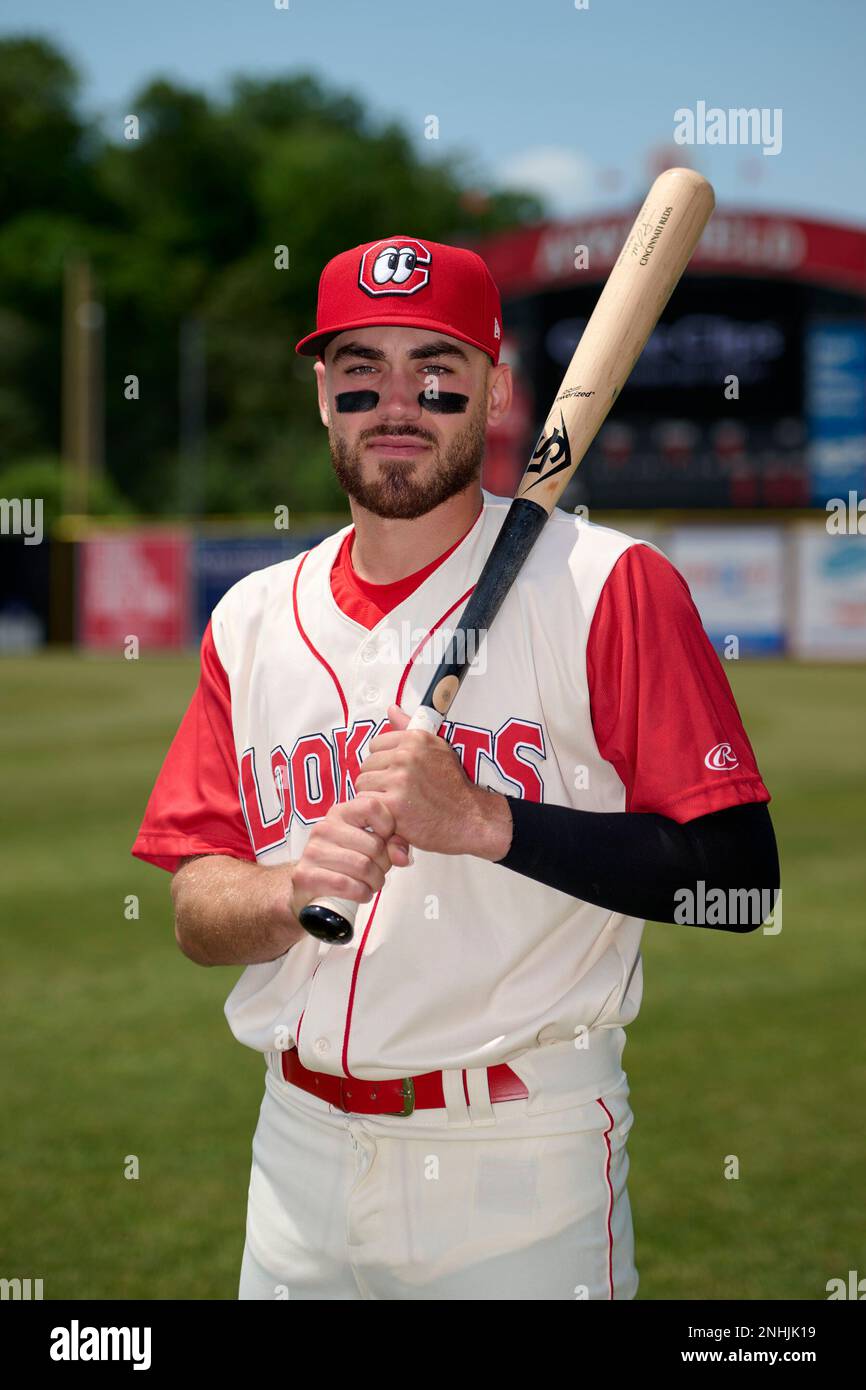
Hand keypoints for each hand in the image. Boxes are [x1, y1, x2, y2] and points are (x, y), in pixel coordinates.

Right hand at [290, 793, 410, 918]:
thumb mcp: (369, 846)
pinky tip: (360, 893)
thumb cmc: (343, 864)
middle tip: (378, 871)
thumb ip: (392, 844)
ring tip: (370, 884)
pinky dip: (360, 893)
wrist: (309, 888)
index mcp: (340, 813)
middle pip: (374, 845)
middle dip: (384, 864)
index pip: (372, 807)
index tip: (385, 842)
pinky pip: (346, 884)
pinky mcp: (305, 875)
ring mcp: (313, 851)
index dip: (388, 827)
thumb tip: (402, 857)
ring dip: (374, 882)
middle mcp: (324, 827)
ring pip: (363, 867)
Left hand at [353, 703, 512, 857]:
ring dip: (375, 795)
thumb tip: (392, 709)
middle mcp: (406, 756)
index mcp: (415, 738)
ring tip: (395, 802)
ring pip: (363, 784)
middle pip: (367, 765)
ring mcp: (399, 779)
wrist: (469, 817)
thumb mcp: (437, 748)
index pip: (375, 745)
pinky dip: (377, 811)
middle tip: (397, 791)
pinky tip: (392, 814)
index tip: (396, 773)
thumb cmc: (453, 786)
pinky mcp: (394, 804)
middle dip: (377, 779)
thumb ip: (409, 728)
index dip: (383, 762)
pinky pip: (367, 802)